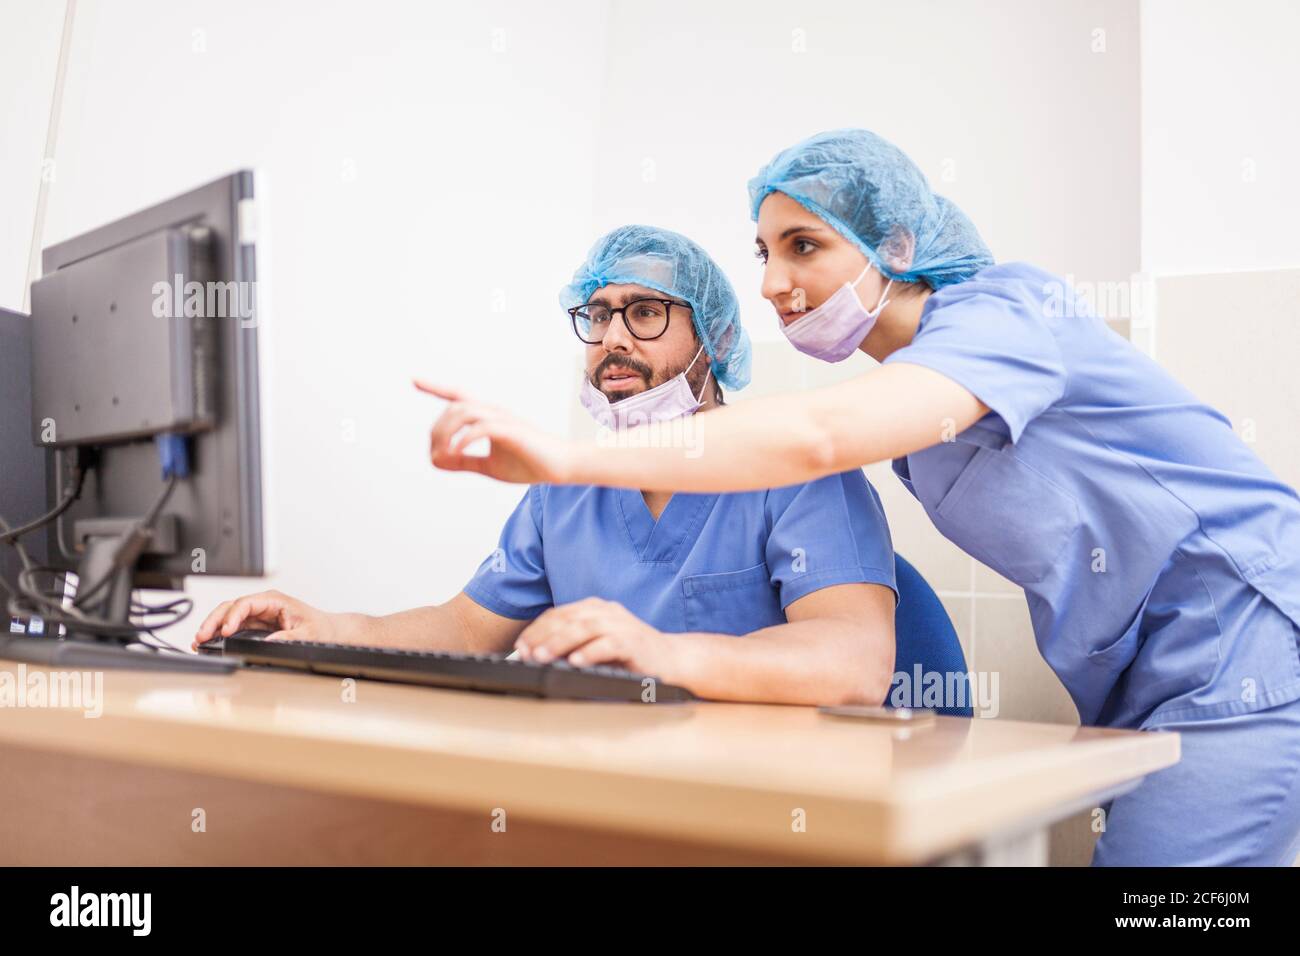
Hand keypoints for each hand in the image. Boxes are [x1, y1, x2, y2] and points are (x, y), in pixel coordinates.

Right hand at [192, 589, 367, 650]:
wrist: (330, 631)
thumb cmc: (321, 628)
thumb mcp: (308, 634)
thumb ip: (289, 638)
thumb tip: (270, 642)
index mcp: (275, 600)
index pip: (246, 603)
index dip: (233, 617)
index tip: (224, 631)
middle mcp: (264, 604)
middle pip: (231, 607)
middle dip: (214, 621)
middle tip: (201, 637)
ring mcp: (258, 614)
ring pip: (228, 615)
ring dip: (213, 627)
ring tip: (199, 641)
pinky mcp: (256, 625)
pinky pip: (233, 626)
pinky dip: (220, 633)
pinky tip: (209, 641)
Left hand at [415, 380, 578, 484]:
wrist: (560, 468)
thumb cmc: (528, 463)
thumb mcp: (489, 466)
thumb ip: (464, 461)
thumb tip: (438, 460)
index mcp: (488, 417)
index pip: (458, 397)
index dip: (436, 388)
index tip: (414, 380)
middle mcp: (493, 412)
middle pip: (455, 407)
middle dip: (438, 429)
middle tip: (435, 455)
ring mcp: (503, 419)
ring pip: (465, 411)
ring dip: (448, 431)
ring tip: (444, 454)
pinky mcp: (512, 431)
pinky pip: (482, 428)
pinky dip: (464, 439)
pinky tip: (455, 453)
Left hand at [514, 598, 693, 682]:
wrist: (673, 659)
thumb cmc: (632, 654)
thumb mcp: (598, 644)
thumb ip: (574, 644)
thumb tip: (538, 654)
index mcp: (596, 609)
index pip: (560, 614)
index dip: (537, 629)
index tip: (519, 646)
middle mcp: (608, 612)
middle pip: (568, 618)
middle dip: (543, 636)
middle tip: (525, 652)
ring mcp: (622, 625)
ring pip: (585, 628)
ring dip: (560, 643)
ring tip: (542, 657)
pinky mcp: (635, 642)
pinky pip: (609, 644)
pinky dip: (590, 652)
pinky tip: (575, 662)